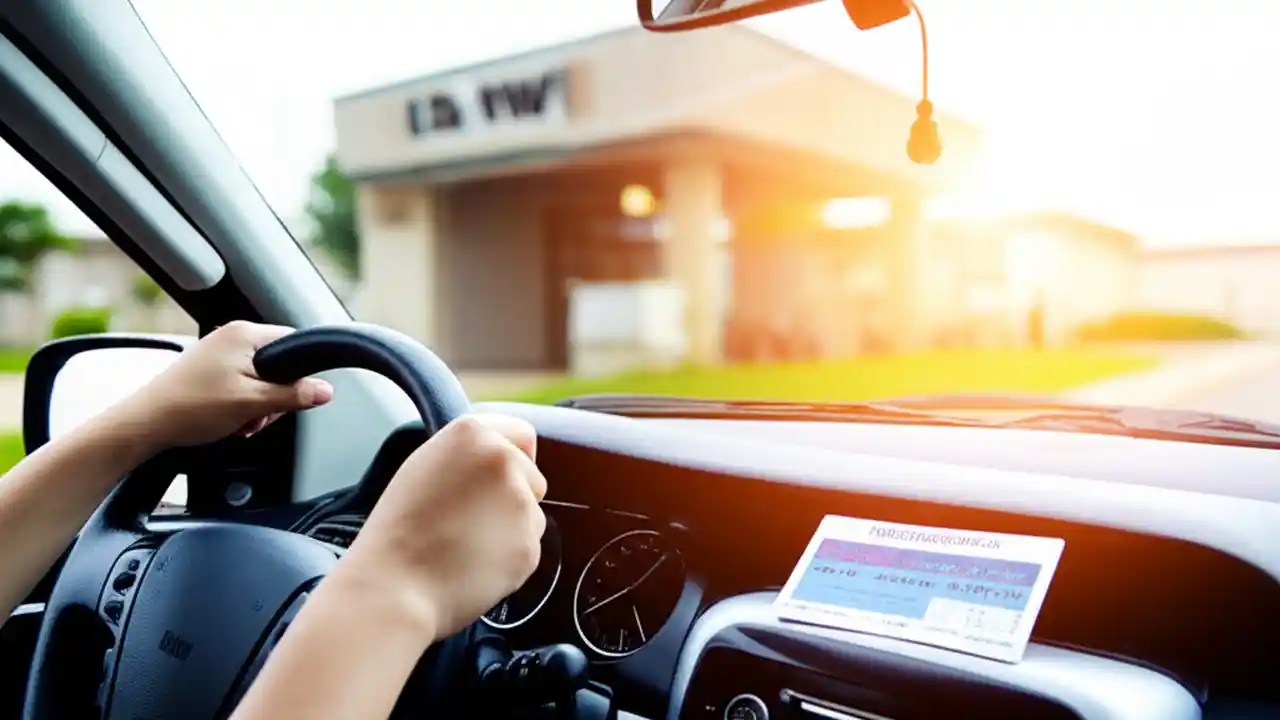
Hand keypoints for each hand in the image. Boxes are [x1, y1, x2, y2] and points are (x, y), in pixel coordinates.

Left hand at [111, 321, 333, 450]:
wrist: (145, 425)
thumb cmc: (190, 408)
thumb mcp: (252, 404)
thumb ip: (294, 395)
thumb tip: (326, 390)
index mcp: (244, 333)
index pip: (294, 344)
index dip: (299, 374)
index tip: (289, 398)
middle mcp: (232, 336)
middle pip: (280, 365)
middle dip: (274, 396)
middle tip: (256, 414)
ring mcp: (219, 352)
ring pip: (262, 379)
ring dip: (258, 405)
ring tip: (239, 420)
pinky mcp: (210, 369)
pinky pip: (243, 385)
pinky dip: (242, 404)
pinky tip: (229, 419)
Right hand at [333, 414, 546, 642]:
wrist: (395, 587)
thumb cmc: (399, 529)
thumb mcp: (424, 467)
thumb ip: (467, 454)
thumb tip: (500, 458)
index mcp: (473, 434)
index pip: (521, 433)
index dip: (512, 456)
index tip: (499, 476)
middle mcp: (504, 461)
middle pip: (532, 476)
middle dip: (514, 493)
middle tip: (471, 516)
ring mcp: (521, 505)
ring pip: (532, 514)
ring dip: (510, 527)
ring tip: (465, 543)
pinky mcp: (529, 546)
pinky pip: (527, 547)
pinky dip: (508, 557)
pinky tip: (473, 564)